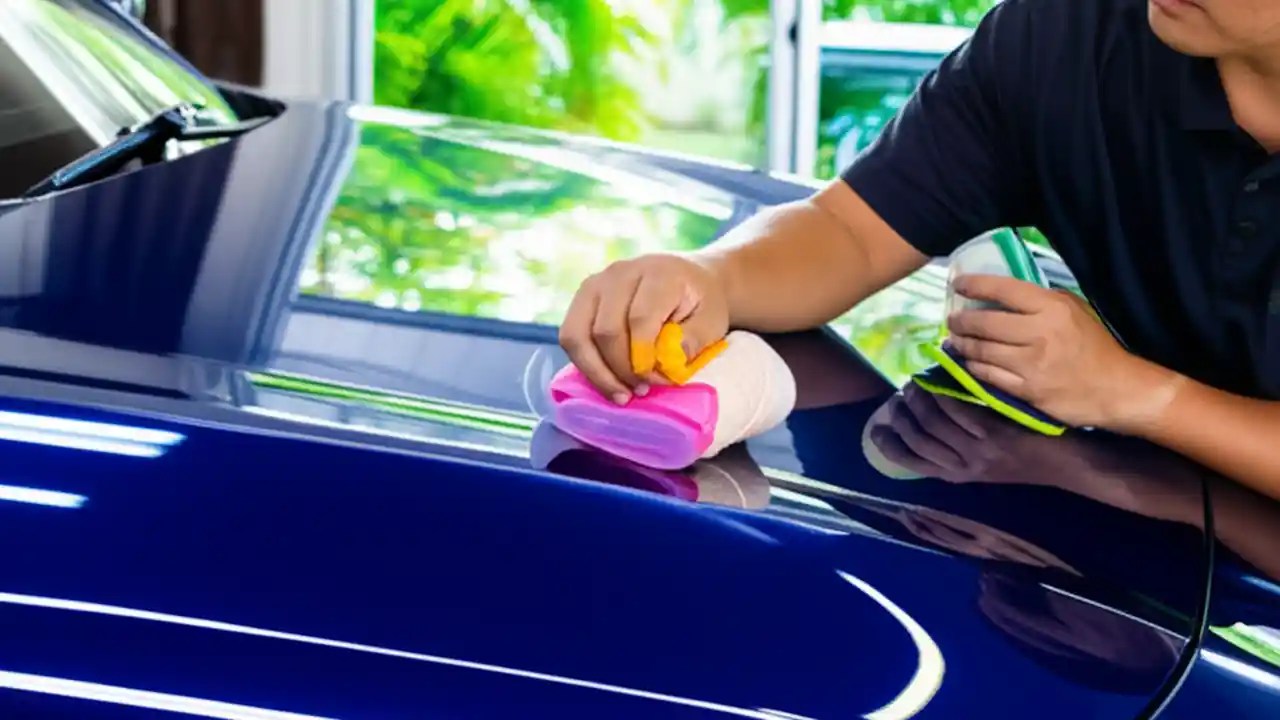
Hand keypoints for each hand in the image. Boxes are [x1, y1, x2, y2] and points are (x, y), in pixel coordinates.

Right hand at [559, 254, 728, 403]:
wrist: (691, 278)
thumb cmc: (702, 303)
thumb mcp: (711, 322)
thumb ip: (690, 342)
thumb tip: (663, 363)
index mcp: (658, 274)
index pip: (640, 320)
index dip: (644, 358)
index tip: (656, 380)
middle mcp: (620, 273)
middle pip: (605, 330)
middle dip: (621, 369)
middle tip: (641, 391)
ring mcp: (596, 283)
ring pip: (577, 334)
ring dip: (596, 371)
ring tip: (620, 393)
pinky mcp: (582, 297)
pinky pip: (570, 336)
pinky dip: (585, 363)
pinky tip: (607, 379)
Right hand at [869, 384, 1084, 484]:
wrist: (1067, 466)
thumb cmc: (1023, 460)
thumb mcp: (982, 466)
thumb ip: (953, 451)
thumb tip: (922, 422)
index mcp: (955, 477)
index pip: (907, 461)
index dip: (886, 442)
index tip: (878, 424)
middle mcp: (961, 467)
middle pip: (916, 436)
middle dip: (902, 410)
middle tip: (903, 390)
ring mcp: (978, 451)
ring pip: (933, 419)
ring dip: (921, 395)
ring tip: (920, 379)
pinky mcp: (995, 434)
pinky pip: (959, 408)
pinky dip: (946, 390)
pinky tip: (945, 377)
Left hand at [946, 275, 1180, 430]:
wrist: (1116, 388)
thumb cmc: (1095, 345)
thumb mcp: (1075, 310)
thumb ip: (1042, 300)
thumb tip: (1004, 294)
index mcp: (1051, 308)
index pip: (1004, 290)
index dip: (975, 285)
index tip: (958, 284)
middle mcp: (1038, 334)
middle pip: (985, 323)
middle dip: (961, 321)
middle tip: (952, 320)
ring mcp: (1031, 364)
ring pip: (982, 351)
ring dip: (962, 344)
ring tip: (955, 339)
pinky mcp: (1027, 391)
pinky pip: (989, 376)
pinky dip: (973, 367)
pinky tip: (968, 361)